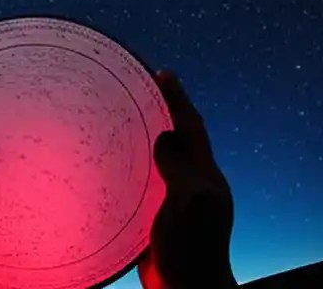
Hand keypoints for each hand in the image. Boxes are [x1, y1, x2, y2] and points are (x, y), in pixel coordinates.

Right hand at [138, 71, 235, 288]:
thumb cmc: (192, 250)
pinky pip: (148, 183)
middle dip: (165, 112)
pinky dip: (135, 167)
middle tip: (143, 87)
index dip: (179, 98)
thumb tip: (164, 137)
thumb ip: (178, 166)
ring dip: (148, 137)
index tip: (163, 73)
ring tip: (126, 118)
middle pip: (180, 137)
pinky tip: (116, 165)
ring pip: (163, 159)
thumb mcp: (189, 201)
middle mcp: (196, 184)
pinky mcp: (160, 219)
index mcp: (206, 175)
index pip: (193, 126)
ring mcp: (179, 202)